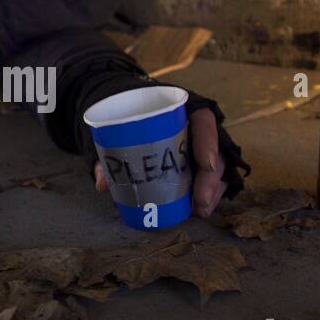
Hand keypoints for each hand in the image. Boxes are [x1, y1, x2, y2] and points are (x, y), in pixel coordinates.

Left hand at [94, 107, 226, 217]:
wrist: (129, 111)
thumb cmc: (128, 117)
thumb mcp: (117, 128)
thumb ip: (109, 152)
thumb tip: (103, 184)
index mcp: (182, 109)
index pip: (203, 120)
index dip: (208, 141)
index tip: (206, 164)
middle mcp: (196, 127)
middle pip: (214, 149)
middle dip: (211, 178)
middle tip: (199, 202)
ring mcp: (200, 145)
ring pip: (216, 167)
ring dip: (212, 190)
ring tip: (200, 210)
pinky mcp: (198, 162)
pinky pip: (210, 177)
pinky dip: (208, 193)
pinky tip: (200, 209)